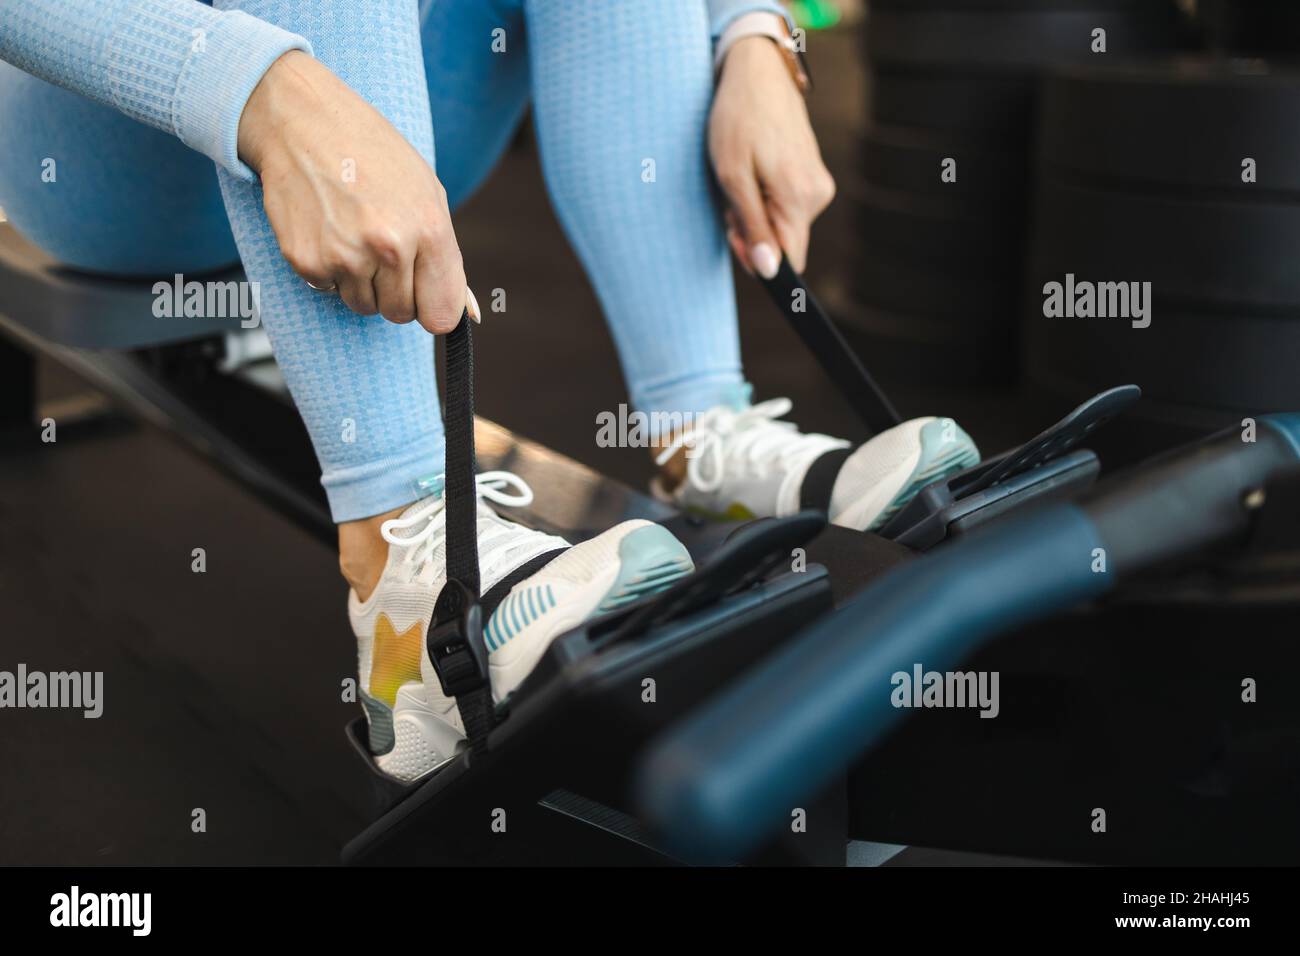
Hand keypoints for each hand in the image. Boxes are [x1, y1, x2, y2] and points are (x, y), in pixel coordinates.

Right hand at [238, 51, 474, 331]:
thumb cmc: (373, 155)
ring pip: (364, 306)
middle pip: (401, 314)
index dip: (433, 308)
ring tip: (353, 233)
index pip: (442, 315)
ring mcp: (346, 256)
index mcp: (429, 229)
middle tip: (381, 248)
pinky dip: (328, 269)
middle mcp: (390, 247)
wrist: (303, 120)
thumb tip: (470, 315)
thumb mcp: (427, 194)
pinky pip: (328, 290)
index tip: (424, 296)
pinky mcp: (307, 261)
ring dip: (361, 282)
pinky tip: (327, 229)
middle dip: (395, 292)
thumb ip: (447, 258)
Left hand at [708, 36, 835, 276]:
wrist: (758, 73)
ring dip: (757, 213)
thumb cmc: (738, 119)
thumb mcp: (733, 176)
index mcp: (799, 198)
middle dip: (753, 232)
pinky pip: (788, 206)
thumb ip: (753, 226)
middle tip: (731, 199)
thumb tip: (769, 271)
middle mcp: (818, 195)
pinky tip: (754, 172)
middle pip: (785, 243)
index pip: (790, 261)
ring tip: (741, 178)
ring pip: (784, 224)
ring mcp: (818, 184)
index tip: (734, 234)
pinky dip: (766, 199)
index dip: (758, 260)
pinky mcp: (814, 176)